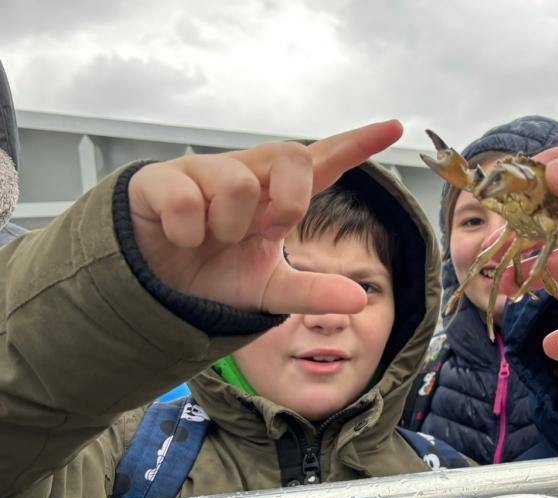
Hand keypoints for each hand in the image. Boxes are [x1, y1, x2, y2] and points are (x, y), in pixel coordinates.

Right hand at [128, 120, 403, 315]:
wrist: (152, 289)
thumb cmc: (216, 274)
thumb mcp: (269, 291)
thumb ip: (313, 294)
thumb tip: (359, 300)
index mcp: (277, 194)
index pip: (323, 160)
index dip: (357, 144)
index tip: (395, 128)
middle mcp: (246, 172)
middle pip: (290, 155)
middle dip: (290, 199)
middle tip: (270, 233)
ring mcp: (203, 171)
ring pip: (236, 182)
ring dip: (228, 225)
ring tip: (211, 240)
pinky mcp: (160, 179)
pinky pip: (187, 198)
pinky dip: (188, 231)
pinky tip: (180, 238)